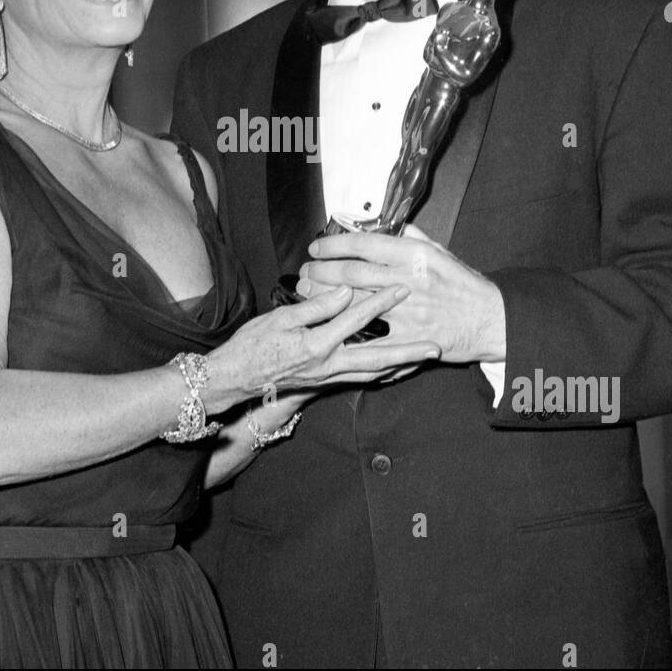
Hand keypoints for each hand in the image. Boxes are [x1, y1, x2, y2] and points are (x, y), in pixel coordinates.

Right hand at [203, 285, 440, 413]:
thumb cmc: (253, 345)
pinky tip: (398, 368)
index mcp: (317, 345)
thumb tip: (345, 290)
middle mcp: (328, 365)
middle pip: (379, 358)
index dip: (381, 302)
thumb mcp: (280, 319)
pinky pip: (363, 379)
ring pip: (375, 373)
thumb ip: (316, 306)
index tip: (402, 288)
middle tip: (436, 346)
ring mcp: (329, 377)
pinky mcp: (327, 382)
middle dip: (409, 352)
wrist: (235, 378)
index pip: (356, 320)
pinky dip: (383, 374)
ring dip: (402, 366)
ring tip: (425, 358)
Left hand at [296, 225, 505, 365]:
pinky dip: (351, 333)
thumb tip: (385, 223)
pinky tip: (330, 327)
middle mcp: (410, 279)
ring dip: (324, 297)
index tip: (316, 247)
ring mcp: (410, 311)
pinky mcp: (412, 339)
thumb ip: (411, 237)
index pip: (364, 244)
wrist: (492, 319)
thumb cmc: (465, 285)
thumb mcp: (441, 251)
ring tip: (306, 292)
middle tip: (304, 271)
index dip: (334, 245)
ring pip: (355, 302)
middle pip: (352, 273)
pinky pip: (374, 338)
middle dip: (320, 271)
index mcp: (415, 254)